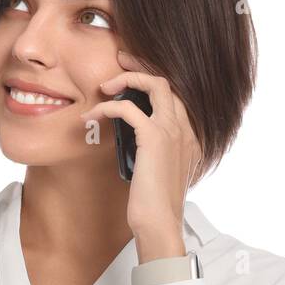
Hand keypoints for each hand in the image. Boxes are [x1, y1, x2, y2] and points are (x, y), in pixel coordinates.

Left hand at [83, 50, 200, 261]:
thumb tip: (131, 138)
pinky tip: (94, 115)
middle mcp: (186, 129)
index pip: (174, 95)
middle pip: (167, 81)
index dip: (151, 78)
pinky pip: (129, 108)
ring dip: (127, 78)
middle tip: (118, 61)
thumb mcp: (156, 170)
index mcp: (190, 136)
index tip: (131, 73)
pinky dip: (109, 107)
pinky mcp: (154, 138)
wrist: (159, 223)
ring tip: (105, 86)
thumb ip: (152, 150)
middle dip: (141, 66)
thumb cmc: (153, 203)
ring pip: (155, 84)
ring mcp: (173, 131)